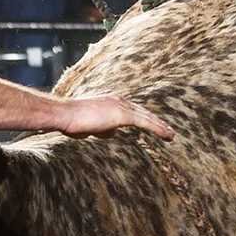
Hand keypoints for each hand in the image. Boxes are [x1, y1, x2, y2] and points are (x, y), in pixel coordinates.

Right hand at [54, 92, 173, 139]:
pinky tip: (168, 136)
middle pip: (143, 112)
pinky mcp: (123, 115)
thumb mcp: (89, 125)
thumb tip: (111, 132)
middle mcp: (118, 100)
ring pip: (147, 117)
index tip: (151, 123)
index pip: (131, 110)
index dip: (143, 117)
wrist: (65, 114)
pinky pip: (145, 123)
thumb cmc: (71, 121)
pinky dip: (158, 129)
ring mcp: (121, 106)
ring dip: (161, 126)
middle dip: (155, 121)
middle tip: (167, 129)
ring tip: (171, 135)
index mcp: (110, 100)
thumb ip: (101, 127)